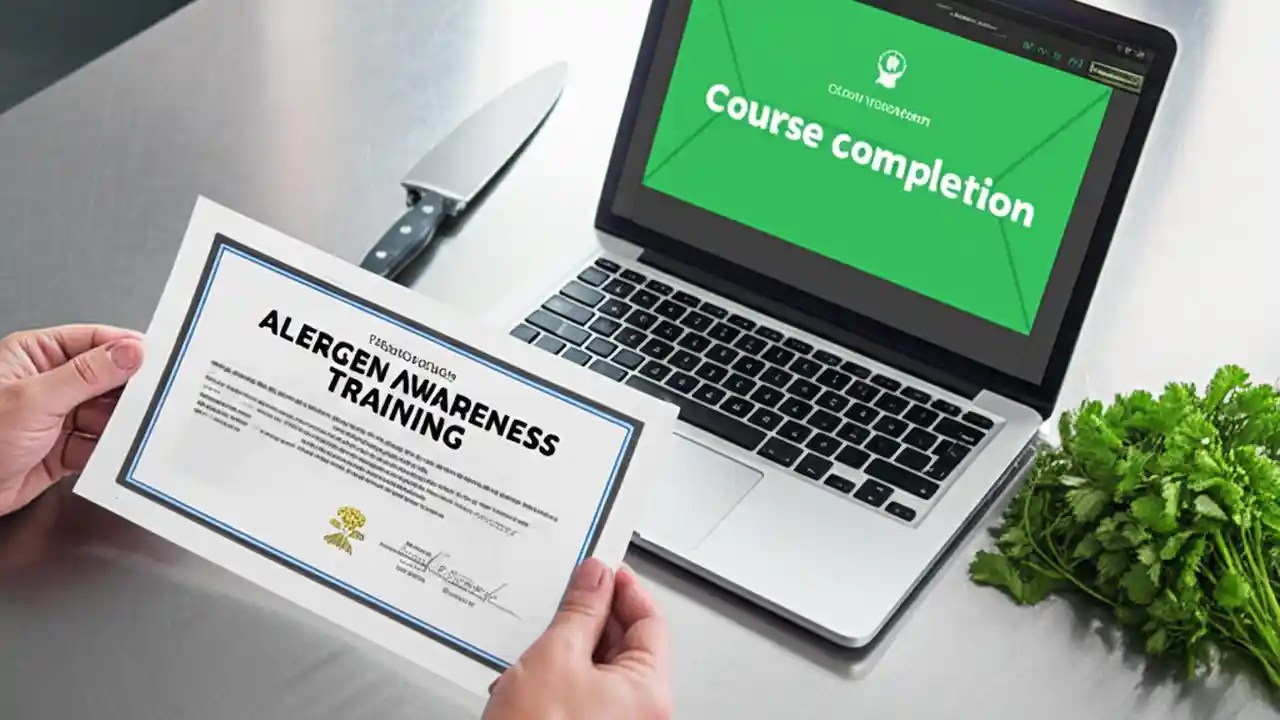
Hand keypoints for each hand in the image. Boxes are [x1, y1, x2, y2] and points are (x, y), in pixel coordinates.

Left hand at [0, 324, 143, 516]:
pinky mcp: (61, 449)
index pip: (94, 341)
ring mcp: (56, 417)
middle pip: (106, 379)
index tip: (162, 360)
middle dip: (130, 392)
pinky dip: (110, 451)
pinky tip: (119, 454)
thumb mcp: (35, 399)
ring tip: (140, 431)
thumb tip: (130, 352)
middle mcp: (48, 382)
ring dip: (122, 425)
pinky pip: (98, 445)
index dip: (128, 349)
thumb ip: (87, 375)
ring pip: (106, 414)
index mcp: (35, 355)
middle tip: (159, 400)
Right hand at [483, 558, 671, 719]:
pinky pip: (581, 691)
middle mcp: (640, 712)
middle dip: (591, 617)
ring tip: (539, 640)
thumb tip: (595, 578)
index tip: (601, 568)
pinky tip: (529, 673)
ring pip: (598, 667)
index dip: (624, 588)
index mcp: (650, 691)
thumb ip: (578, 610)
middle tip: (565, 594)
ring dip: (569, 646)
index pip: (650, 620)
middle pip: (626, 644)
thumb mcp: (555, 657)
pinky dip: (558, 674)